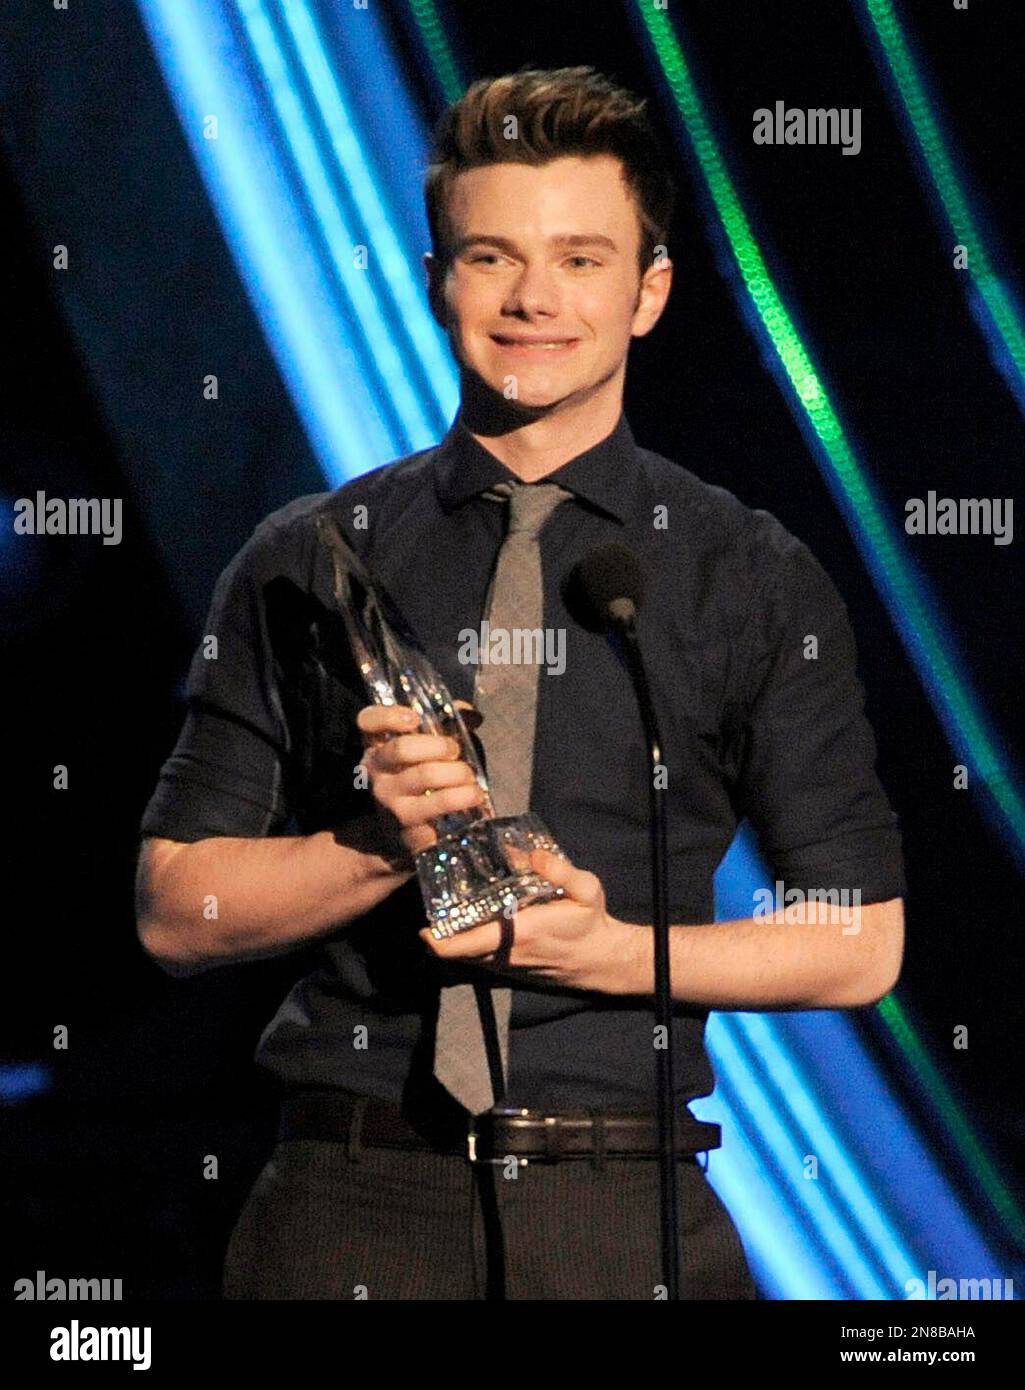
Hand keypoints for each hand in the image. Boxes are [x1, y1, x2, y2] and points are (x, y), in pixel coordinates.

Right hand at [357, 700, 485, 861]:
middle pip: (402, 749)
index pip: (368, 721)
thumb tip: (469, 714)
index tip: (415, 718)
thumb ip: (444, 725)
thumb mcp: (424, 750)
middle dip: (438, 745)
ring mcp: (390, 801)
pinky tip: (472, 797)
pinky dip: (462, 798)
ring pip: (425, 776)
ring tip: (472, 778)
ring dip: (457, 772)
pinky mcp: (408, 827)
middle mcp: (377, 773)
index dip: (389, 716)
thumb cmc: (420, 779)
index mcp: (377, 746)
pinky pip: (440, 807)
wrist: (406, 832)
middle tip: (455, 751)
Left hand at [419, 847, 645, 995]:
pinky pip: (481, 959)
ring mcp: (507, 965)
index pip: (463, 945)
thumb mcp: (586, 890)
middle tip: (433, 907)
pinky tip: (473, 921)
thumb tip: (531, 853)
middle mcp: (506, 954)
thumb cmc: (591, 924)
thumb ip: (560, 870)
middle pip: (457, 952)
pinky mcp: (512, 969)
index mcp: (517, 932)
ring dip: (455, 939)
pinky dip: (470, 945)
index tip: (423, 926)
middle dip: (441, 934)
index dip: (436, 940)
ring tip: (449, 910)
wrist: (601, 960)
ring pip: (468, 957)